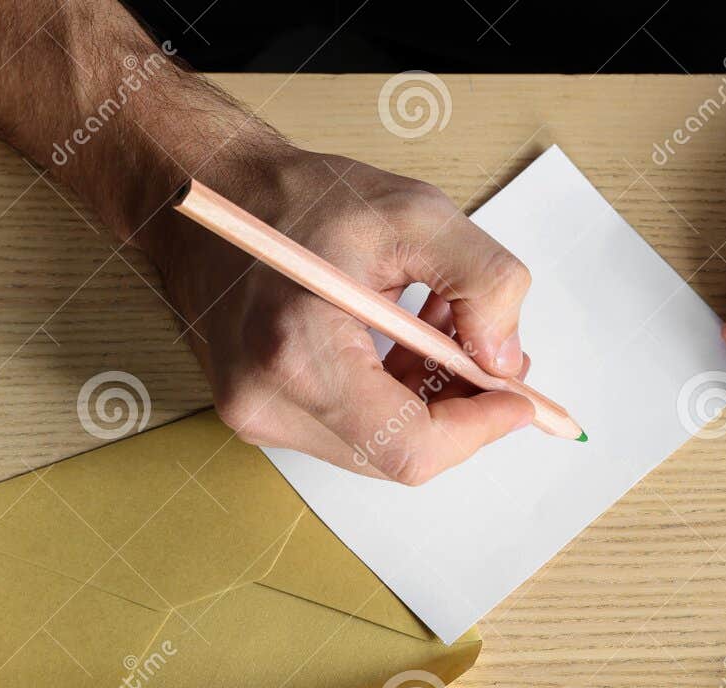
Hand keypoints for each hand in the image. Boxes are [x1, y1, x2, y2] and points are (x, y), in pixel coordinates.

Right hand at [0, 0, 533, 484]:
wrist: (204, 194)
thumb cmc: (296, 199)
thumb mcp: (414, 215)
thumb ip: (483, 284)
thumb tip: (506, 362)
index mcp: (298, 355)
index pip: (407, 447)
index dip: (478, 432)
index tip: (521, 399)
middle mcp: (268, 403)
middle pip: (398, 455)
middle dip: (461, 414)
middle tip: (497, 361)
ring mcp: (258, 416)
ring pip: (379, 448)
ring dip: (431, 405)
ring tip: (449, 332)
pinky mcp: (261, 414)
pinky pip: (351, 431)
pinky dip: (397, 399)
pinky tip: (411, 343)